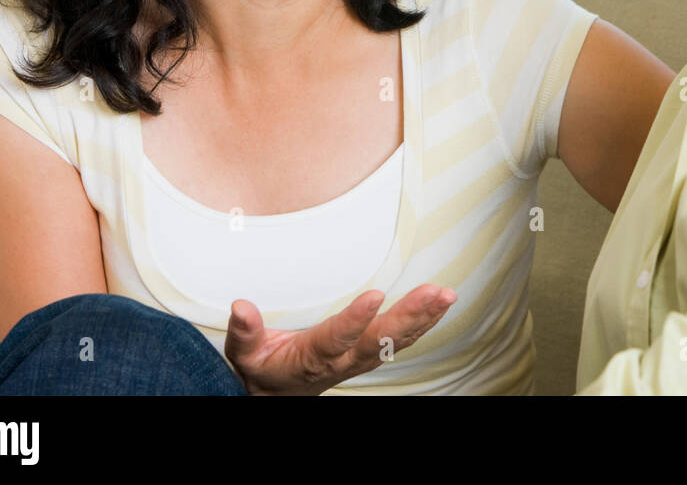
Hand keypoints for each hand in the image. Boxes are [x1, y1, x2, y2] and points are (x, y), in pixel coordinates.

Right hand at [224, 284, 455, 394]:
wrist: (279, 394)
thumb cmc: (263, 368)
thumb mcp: (246, 354)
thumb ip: (245, 332)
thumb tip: (241, 306)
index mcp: (313, 358)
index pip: (337, 339)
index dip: (356, 319)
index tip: (375, 295)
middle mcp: (343, 361)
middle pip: (380, 340)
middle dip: (408, 316)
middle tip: (432, 292)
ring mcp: (361, 359)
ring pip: (397, 340)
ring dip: (423, 317)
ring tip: (445, 294)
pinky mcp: (372, 354)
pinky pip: (403, 340)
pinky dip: (424, 322)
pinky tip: (441, 303)